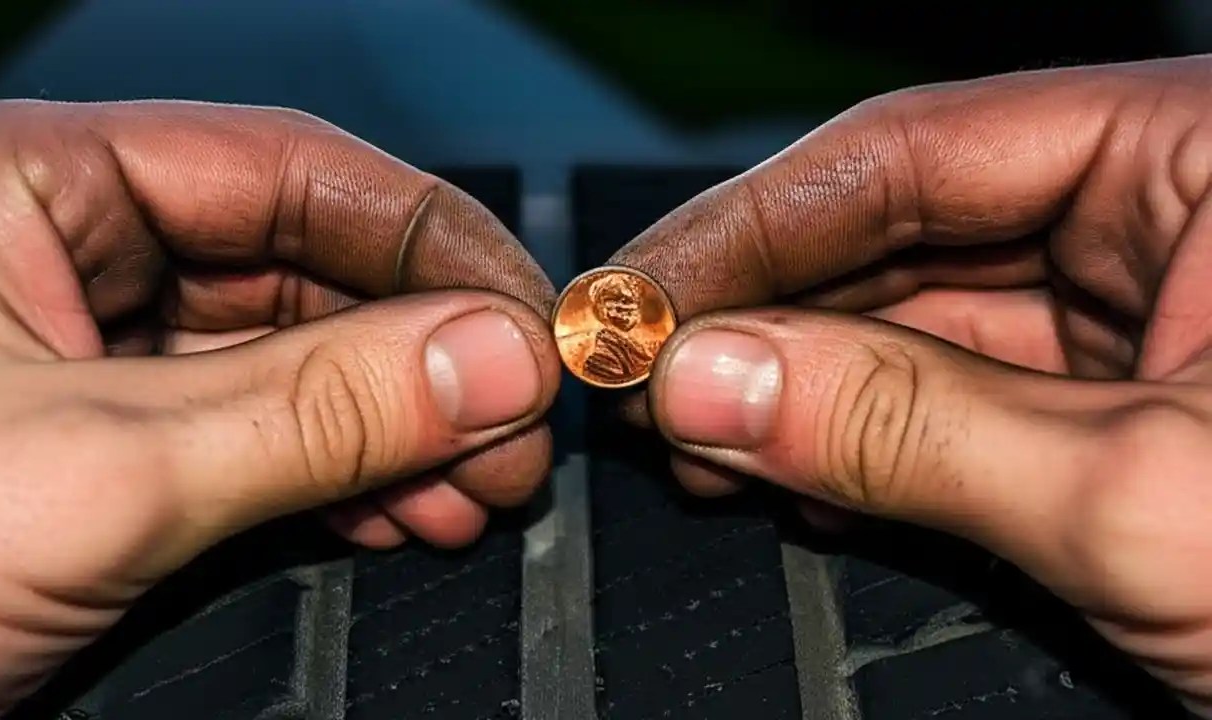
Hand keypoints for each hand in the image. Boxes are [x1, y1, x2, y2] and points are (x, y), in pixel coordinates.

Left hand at [0, 101, 559, 717]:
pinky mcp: (89, 452)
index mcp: (21, 186)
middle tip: (516, 430)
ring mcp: (74, 359)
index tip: (531, 319)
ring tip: (475, 492)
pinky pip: (246, 438)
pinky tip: (400, 513)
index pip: (285, 170)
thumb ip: (315, 409)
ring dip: (393, 426)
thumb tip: (497, 357)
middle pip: (298, 269)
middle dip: (423, 355)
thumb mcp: (98, 477)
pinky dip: (334, 477)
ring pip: (283, 362)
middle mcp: (52, 255)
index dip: (430, 239)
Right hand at [613, 56, 1211, 714]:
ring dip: (797, 382)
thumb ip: (904, 427)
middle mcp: (1171, 213)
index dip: (750, 224)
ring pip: (919, 320)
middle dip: (762, 310)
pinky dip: (862, 440)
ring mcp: (1143, 315)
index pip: (915, 152)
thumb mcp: (1139, 503)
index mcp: (1211, 155)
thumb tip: (706, 377)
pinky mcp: (1119, 410)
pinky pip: (956, 398)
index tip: (635, 297)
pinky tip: (784, 471)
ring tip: (690, 433)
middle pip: (903, 231)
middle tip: (638, 371)